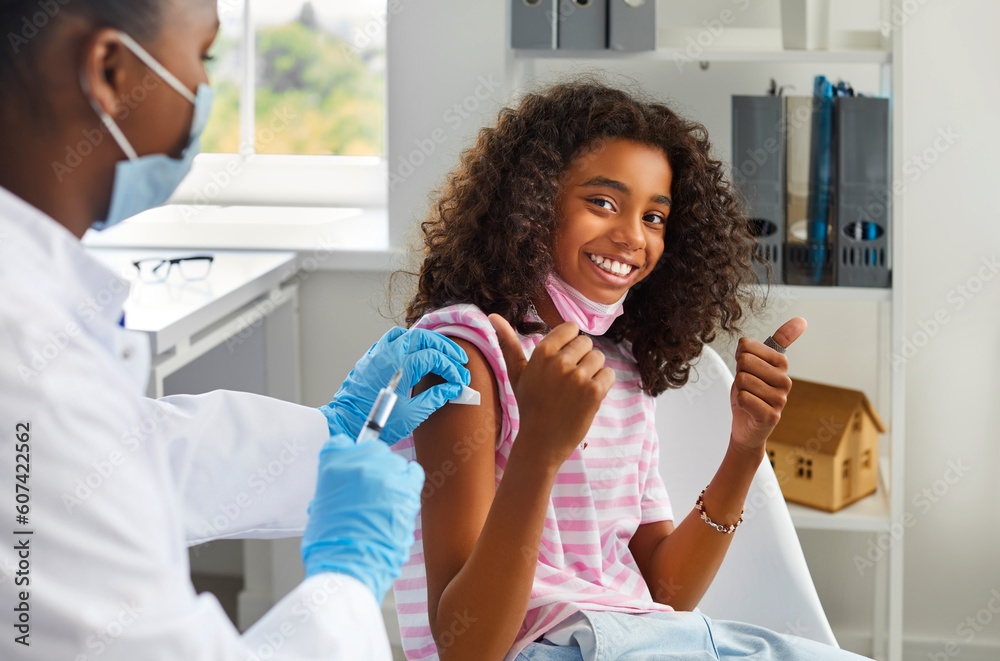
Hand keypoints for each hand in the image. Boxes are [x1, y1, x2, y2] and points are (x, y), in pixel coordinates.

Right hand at [300, 434, 423, 603]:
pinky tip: (402, 491)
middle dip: (372, 466)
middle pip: (372, 450)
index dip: (347, 455)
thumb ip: (334, 486)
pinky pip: (413, 472)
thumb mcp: (319, 506)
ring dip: (390, 477)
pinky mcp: (406, 490)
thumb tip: (345, 485)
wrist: (348, 567)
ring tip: (384, 500)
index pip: (341, 443)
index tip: (351, 463)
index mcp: (332, 465)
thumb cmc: (329, 544)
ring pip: (394, 462)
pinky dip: (409, 480)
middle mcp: (360, 464)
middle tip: (368, 489)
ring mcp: (385, 475)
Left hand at [320, 327, 470, 444]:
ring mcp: (377, 353)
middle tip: (459, 360)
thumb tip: (454, 388)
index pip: (433, 357)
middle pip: (423, 337)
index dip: (451, 367)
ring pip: (406, 334)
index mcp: (399, 367)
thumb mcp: (412, 415)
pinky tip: (416, 354)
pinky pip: (391, 340)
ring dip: (426, 340)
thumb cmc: (378, 423)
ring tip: (440, 353)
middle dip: (445, 347)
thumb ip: (435, 398)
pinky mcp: (371, 358)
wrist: (346, 423)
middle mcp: (388, 354)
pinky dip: (407, 342)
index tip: (460, 380)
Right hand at [489, 314, 614, 466]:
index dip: (570, 344)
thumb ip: (508, 343)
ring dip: (593, 372)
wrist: (542, 442)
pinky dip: (602, 385)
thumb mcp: (517, 373)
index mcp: (542, 352)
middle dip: (581, 359)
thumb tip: (493, 315)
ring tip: (576, 389)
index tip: (562, 361)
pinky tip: (586, 397)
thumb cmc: (529, 405)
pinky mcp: (594, 392)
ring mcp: (578, 377)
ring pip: (599, 358)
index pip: (571, 328)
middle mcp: (560, 361)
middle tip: (567, 381)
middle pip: (586, 343)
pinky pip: (608, 374)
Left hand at [730, 317, 807, 455]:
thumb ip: (776, 341)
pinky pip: (744, 398)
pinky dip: (739, 403)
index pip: (747, 346)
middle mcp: (785, 381)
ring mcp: (780, 399)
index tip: (747, 367)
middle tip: (746, 386)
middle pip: (744, 362)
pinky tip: (748, 409)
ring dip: (739, 390)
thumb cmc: (750, 392)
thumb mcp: (756, 362)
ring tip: (748, 397)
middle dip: (739, 374)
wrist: (746, 427)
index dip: (739, 356)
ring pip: (743, 381)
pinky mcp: (772, 415)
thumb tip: (802, 320)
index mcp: (781, 364)